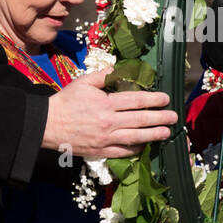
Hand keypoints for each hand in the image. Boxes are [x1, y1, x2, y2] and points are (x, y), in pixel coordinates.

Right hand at [43, 67, 176, 159]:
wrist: (48, 125)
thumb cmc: (66, 101)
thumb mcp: (84, 82)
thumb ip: (104, 75)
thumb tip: (120, 69)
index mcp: (105, 103)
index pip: (136, 100)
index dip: (153, 99)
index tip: (165, 98)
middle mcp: (109, 122)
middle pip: (140, 120)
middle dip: (160, 118)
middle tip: (174, 117)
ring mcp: (106, 139)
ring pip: (135, 137)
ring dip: (154, 135)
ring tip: (167, 133)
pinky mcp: (101, 151)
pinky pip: (123, 152)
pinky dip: (136, 149)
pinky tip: (145, 145)